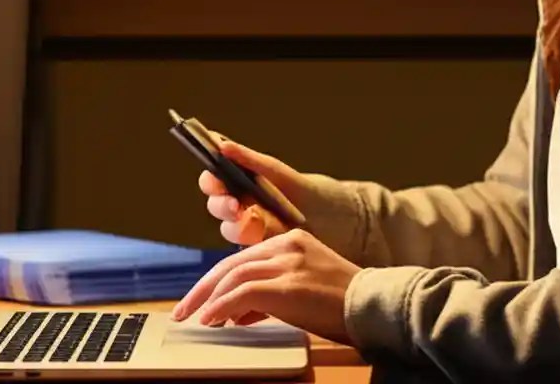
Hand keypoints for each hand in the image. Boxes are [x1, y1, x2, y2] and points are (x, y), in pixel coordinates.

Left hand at [171, 229, 360, 345]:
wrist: (375, 306)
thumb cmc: (344, 304)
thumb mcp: (303, 291)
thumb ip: (271, 295)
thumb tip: (237, 314)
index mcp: (291, 241)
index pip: (242, 259)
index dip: (216, 280)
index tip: (202, 299)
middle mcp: (286, 246)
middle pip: (231, 264)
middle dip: (203, 288)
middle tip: (184, 309)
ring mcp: (287, 264)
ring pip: (232, 276)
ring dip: (207, 299)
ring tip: (192, 318)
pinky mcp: (288, 286)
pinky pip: (243, 294)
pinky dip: (222, 306)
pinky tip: (211, 320)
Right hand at [198, 134, 308, 245]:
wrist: (325, 214)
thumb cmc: (296, 187)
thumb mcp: (275, 171)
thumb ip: (249, 159)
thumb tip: (222, 145)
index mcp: (233, 183)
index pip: (211, 182)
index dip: (210, 182)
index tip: (217, 183)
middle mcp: (234, 206)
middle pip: (216, 206)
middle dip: (222, 206)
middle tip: (234, 206)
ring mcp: (245, 228)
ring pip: (229, 229)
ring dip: (239, 226)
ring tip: (257, 221)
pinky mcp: (256, 248)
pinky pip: (246, 249)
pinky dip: (256, 243)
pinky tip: (271, 235)